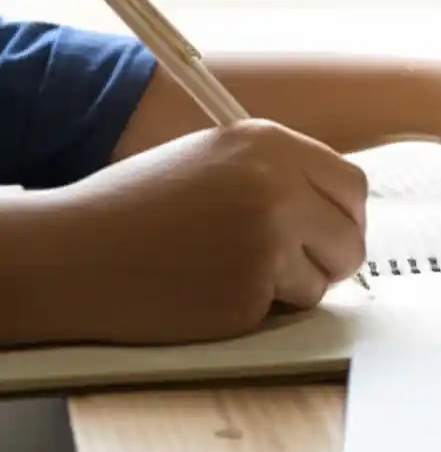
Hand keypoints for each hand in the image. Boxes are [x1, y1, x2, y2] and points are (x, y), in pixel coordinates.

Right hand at [31, 120, 366, 343]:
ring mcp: (269, 239)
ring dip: (294, 286)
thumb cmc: (139, 208)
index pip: (351, 185)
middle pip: (352, 236)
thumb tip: (337, 209)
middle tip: (301, 266)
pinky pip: (285, 307)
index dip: (345, 215)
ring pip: (324, 278)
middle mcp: (278, 186)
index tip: (332, 232)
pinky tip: (212, 288)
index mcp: (270, 144)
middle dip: (333, 258)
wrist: (76, 251)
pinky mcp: (252, 288)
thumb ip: (279, 175)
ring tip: (233, 270)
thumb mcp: (215, 159)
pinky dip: (260, 308)